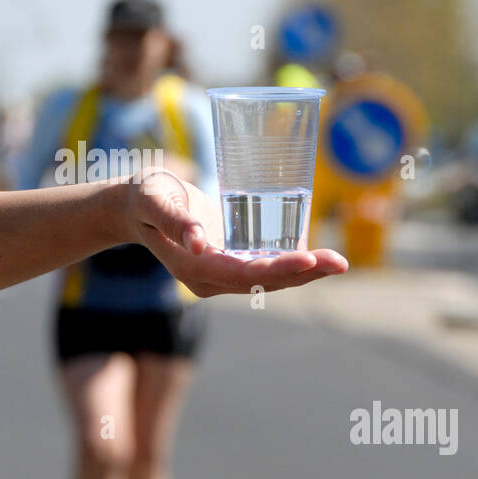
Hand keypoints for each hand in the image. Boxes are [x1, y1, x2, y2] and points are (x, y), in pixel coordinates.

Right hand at [124, 170, 347, 296]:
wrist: (137, 207)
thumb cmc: (146, 197)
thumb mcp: (155, 201)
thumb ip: (175, 220)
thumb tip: (198, 243)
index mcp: (194, 269)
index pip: (244, 274)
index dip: (278, 269)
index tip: (309, 259)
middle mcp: (211, 279)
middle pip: (264, 281)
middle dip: (304, 273)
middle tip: (340, 262)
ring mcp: (222, 274)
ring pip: (270, 279)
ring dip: (305, 272)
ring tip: (338, 262)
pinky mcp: (230, 263)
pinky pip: (266, 268)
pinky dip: (293, 264)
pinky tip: (318, 257)